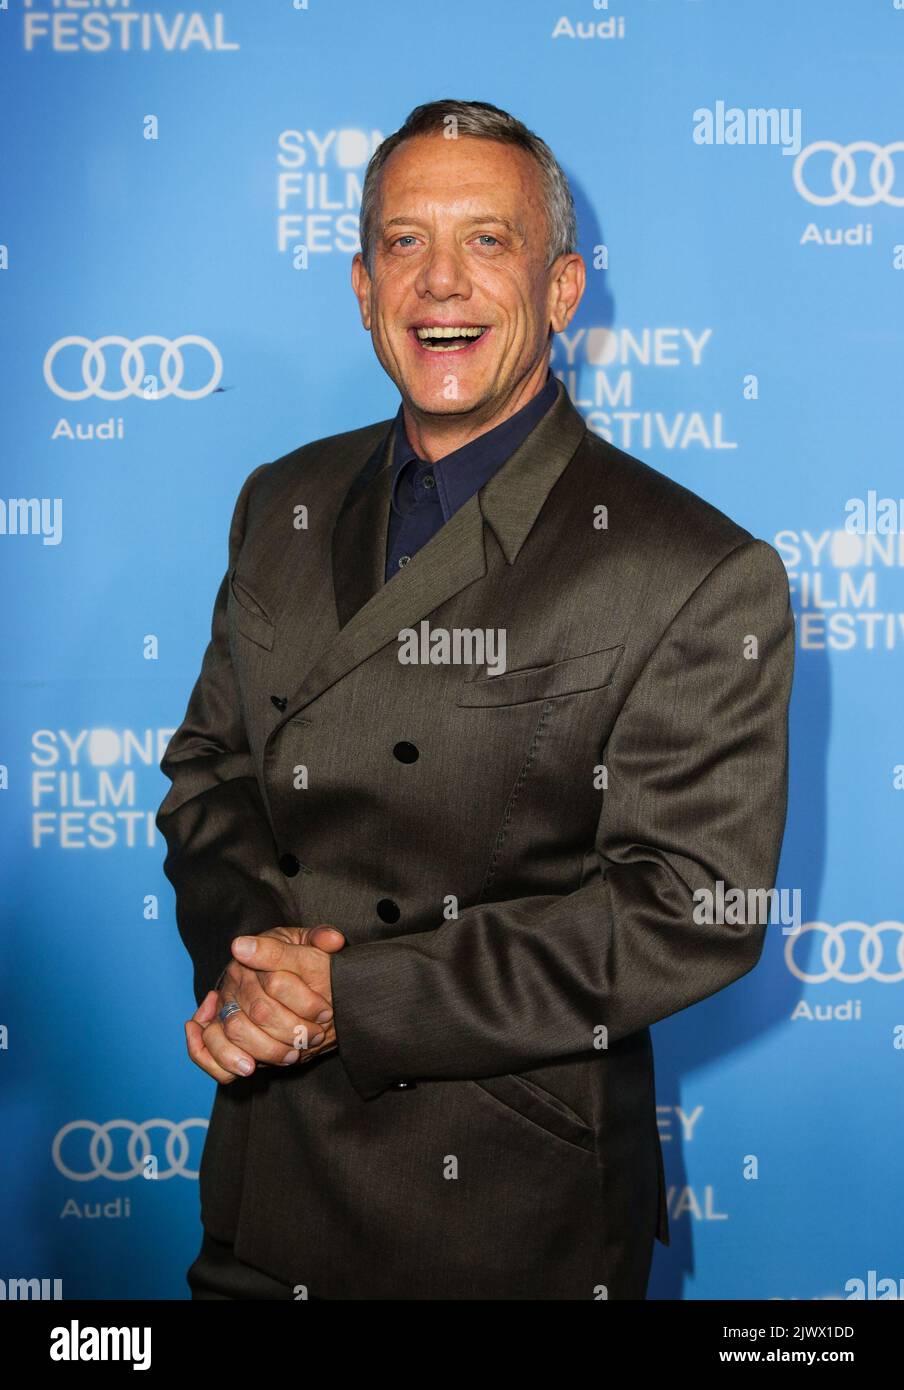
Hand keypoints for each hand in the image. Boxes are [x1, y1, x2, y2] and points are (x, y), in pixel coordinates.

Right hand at [184, 925, 344, 1082]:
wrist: (279, 976)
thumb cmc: (296, 960)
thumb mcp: (309, 944)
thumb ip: (321, 939)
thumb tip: (334, 940)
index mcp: (255, 953)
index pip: (278, 981)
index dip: (306, 1002)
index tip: (325, 1012)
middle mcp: (235, 979)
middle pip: (261, 1011)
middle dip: (292, 1030)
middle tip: (315, 1036)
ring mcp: (222, 1003)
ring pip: (236, 1031)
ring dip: (267, 1049)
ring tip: (292, 1055)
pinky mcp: (215, 1027)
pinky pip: (207, 1047)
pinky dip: (224, 1060)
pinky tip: (249, 1067)